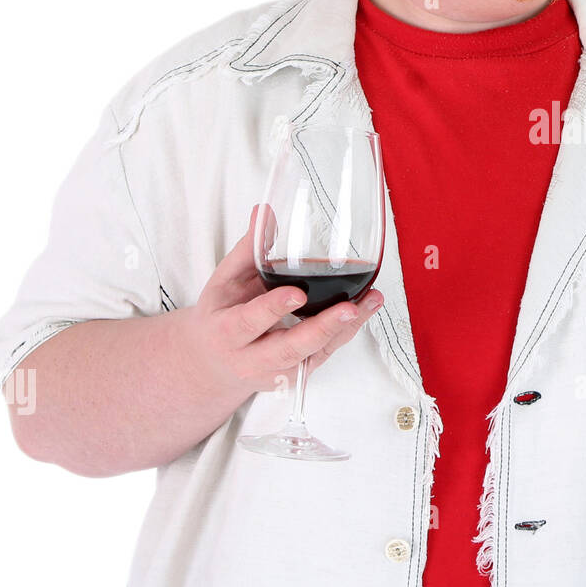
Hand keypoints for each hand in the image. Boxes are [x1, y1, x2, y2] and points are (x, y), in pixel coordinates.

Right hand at [179, 204, 383, 394]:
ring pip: (314, 354)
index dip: (273, 309)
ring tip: (371, 300)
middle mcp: (251, 360)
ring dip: (345, 328)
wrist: (215, 365)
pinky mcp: (299, 375)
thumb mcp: (225, 282)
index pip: (249, 322)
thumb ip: (247, 249)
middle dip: (321, 329)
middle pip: (289, 349)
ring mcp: (277, 373)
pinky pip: (325, 353)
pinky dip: (347, 331)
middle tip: (348, 308)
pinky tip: (366, 307)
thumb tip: (264, 211)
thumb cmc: (222, 316)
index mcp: (226, 333)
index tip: (296, 294)